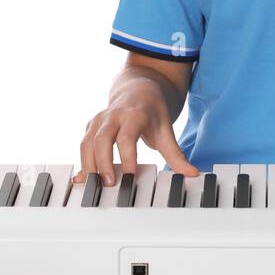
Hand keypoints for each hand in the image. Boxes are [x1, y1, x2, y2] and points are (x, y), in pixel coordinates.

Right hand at [74, 101, 197, 186]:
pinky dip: (82, 162)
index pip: (127, 136)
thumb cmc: (152, 112)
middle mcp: (113, 116)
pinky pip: (83, 144)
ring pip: (87, 142)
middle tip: (110, 183)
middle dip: (103, 162)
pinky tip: (84, 178)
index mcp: (134, 115)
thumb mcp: (166, 131)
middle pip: (102, 139)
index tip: (130, 175)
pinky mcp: (91, 126)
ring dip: (89, 164)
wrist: (138, 90)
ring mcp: (99, 120)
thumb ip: (176, 155)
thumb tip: (192, 173)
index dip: (127, 156)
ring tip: (95, 185)